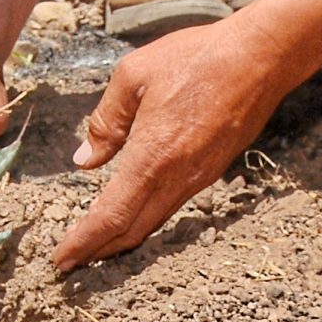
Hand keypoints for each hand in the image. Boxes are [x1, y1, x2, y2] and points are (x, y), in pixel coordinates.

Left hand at [52, 13, 293, 269]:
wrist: (260, 58)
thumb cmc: (195, 57)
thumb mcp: (133, 75)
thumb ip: (106, 121)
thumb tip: (85, 159)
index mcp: (151, 156)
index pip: (111, 215)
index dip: (84, 241)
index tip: (61, 260)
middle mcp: (177, 177)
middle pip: (132, 230)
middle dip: (98, 251)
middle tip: (70, 264)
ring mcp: (199, 177)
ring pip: (154, 221)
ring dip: (122, 238)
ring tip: (95, 246)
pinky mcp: (213, 170)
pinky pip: (173, 205)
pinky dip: (146, 219)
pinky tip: (133, 214)